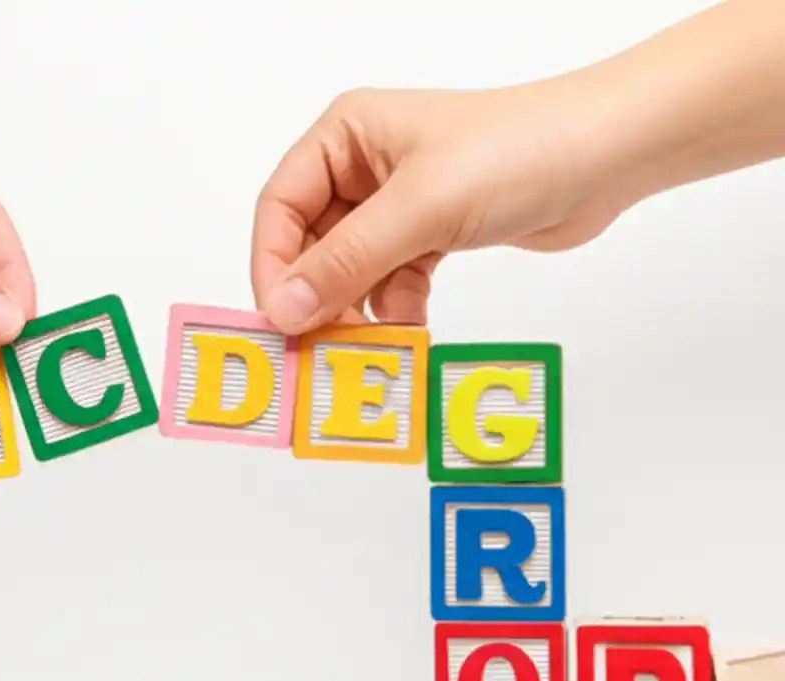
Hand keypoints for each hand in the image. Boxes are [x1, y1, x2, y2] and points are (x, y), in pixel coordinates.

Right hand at [252, 0, 784, 334]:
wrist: (606, 157)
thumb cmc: (518, 151)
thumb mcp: (420, 209)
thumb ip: (346, 262)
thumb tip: (284, 307)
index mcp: (345, 136)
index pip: (281, 207)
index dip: (273, 265)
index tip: (279, 318)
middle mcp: (363, 165)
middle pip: (311, 244)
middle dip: (317, 295)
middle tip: (317, 345)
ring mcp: (396, 202)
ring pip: (350, 269)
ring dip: (358, 308)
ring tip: (370, 342)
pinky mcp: (429, 232)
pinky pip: (389, 280)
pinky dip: (396, 307)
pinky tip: (411, 324)